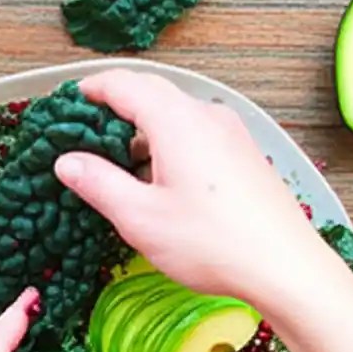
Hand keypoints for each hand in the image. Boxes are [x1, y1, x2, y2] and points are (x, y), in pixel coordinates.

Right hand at [54, 69, 342, 307]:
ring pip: (174, 116)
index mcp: (177, 120)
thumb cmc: (214, 243)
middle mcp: (207, 116)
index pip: (124, 84)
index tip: (67, 102)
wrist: (285, 267)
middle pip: (151, 94)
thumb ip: (98, 183)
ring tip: (116, 165)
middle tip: (84, 133)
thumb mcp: (140, 217)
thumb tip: (67, 161)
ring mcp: (230, 134)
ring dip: (141, 132)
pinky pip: (196, 134)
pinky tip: (157, 181)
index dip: (90, 89)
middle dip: (114, 108)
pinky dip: (167, 145)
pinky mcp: (243, 155)